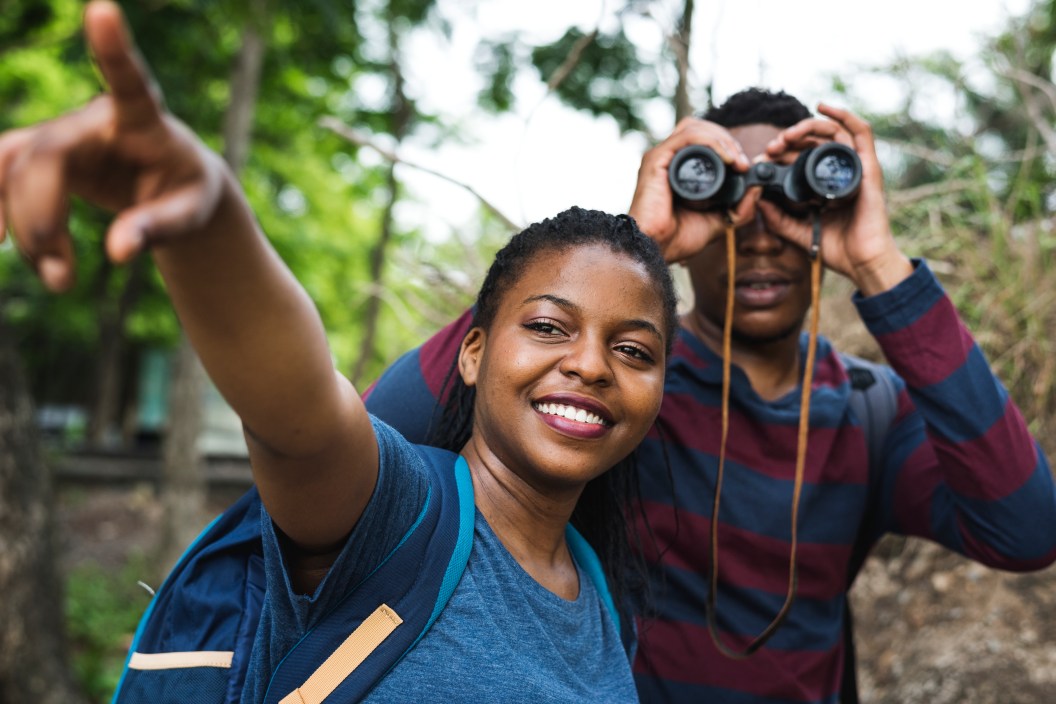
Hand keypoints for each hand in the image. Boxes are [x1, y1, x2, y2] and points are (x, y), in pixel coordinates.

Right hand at [0, 0, 226, 291]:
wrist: (171, 187)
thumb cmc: (188, 193)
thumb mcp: (190, 214)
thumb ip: (158, 229)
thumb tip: (119, 252)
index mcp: (143, 119)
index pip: (129, 80)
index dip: (114, 48)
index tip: (104, 11)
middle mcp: (94, 117)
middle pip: (45, 157)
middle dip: (42, 219)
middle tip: (63, 279)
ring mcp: (61, 132)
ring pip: (15, 168)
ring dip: (22, 226)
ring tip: (58, 278)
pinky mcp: (41, 153)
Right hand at [629, 117, 758, 263]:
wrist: (657, 249)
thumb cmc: (678, 239)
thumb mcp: (719, 221)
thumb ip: (740, 208)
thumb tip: (758, 187)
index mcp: (677, 169)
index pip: (703, 140)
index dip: (727, 147)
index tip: (745, 168)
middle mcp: (668, 159)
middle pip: (700, 128)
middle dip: (727, 140)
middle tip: (743, 164)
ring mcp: (661, 157)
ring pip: (696, 127)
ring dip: (722, 139)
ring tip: (737, 161)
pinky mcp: (657, 159)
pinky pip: (688, 136)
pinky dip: (712, 142)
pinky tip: (727, 159)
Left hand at [760, 104, 912, 294]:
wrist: (862, 262)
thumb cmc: (837, 248)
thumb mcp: (797, 231)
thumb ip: (777, 218)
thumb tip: (757, 200)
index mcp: (824, 183)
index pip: (801, 157)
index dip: (781, 154)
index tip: (762, 159)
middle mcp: (839, 172)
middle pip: (814, 142)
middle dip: (789, 139)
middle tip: (771, 148)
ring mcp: (854, 168)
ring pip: (832, 132)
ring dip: (808, 127)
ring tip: (788, 135)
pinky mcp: (868, 168)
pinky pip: (860, 133)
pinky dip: (843, 115)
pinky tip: (823, 106)